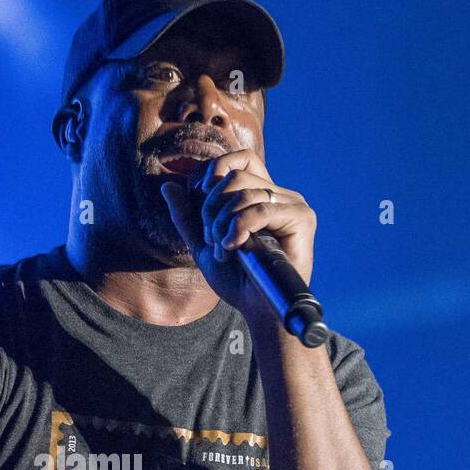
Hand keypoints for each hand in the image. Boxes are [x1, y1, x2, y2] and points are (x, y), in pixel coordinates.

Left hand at [160, 150, 316, 309]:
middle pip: (235, 176)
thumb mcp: (203, 245)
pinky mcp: (301, 218)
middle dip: (212, 208)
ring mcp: (292, 204)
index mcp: (260, 195)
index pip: (238, 160)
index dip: (214, 171)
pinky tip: (235, 248)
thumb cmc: (237, 281)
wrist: (258, 309)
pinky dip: (239, 228)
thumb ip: (186, 217)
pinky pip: (261, 209)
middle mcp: (278, 195)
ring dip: (223, 223)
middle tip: (213, 239)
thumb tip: (167, 187)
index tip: (198, 195)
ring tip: (225, 250)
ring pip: (244, 191)